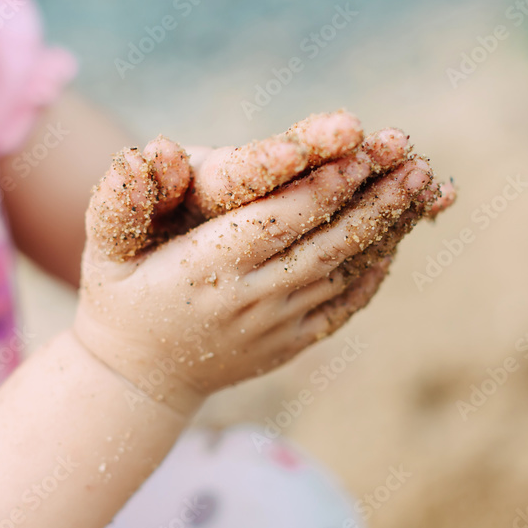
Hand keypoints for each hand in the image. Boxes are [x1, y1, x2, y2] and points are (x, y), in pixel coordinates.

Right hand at [74, 112, 453, 415]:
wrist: (136, 380)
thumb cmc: (119, 298)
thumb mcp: (104, 250)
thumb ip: (120, 200)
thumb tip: (153, 147)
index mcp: (207, 268)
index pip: (278, 220)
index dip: (324, 184)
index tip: (363, 149)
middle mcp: (249, 298)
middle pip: (327, 243)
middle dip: (375, 199)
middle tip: (415, 161)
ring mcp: (275, 326)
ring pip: (344, 272)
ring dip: (387, 229)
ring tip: (424, 188)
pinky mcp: (290, 343)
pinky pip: (343, 306)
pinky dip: (374, 273)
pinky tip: (397, 240)